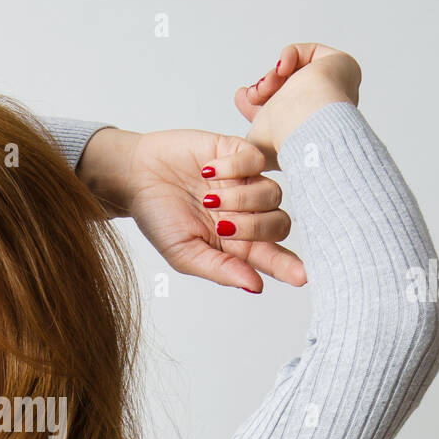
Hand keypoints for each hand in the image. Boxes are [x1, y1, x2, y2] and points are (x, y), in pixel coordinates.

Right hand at [81, 127, 306, 290]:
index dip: (290, 267)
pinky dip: (236, 168)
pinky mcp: (239, 153)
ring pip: (273, 193)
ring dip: (241, 198)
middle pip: (280, 224)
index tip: (303, 277)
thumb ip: (221, 269)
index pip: (273, 257)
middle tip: (223, 225)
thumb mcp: (183, 253)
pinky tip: (209, 170)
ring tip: (208, 197)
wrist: (135, 175)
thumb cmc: (157, 217)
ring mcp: (245, 183)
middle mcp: (247, 213)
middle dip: (255, 228)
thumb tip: (257, 286)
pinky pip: (257, 160)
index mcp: (236, 243)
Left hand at [234, 42, 362, 171]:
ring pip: (295, 71)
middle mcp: (321, 108)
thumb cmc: (284, 141)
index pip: (281, 107)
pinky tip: (282, 71)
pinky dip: (288, 57)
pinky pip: (308, 51)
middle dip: (263, 88)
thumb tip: (227, 153)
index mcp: (306, 127)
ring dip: (272, 76)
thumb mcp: (256, 145)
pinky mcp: (340, 64)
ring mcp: (333, 86)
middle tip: (252, 95)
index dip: (259, 99)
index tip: (242, 96)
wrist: (305, 126)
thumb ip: (247, 143)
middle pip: (287, 88)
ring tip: (265, 88)